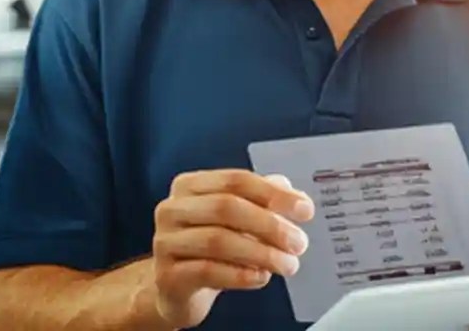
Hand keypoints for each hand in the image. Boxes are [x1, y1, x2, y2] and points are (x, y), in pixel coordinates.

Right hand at [152, 170, 314, 328]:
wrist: (177, 287)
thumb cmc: (207, 248)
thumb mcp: (236, 221)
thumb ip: (263, 202)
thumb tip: (294, 195)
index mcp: (189, 186)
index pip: (235, 180)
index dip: (272, 194)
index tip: (303, 209)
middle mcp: (172, 209)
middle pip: (225, 207)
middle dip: (269, 225)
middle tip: (298, 242)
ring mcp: (165, 242)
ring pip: (217, 240)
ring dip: (261, 253)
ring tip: (287, 264)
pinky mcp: (167, 275)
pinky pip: (207, 271)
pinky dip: (240, 274)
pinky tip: (261, 277)